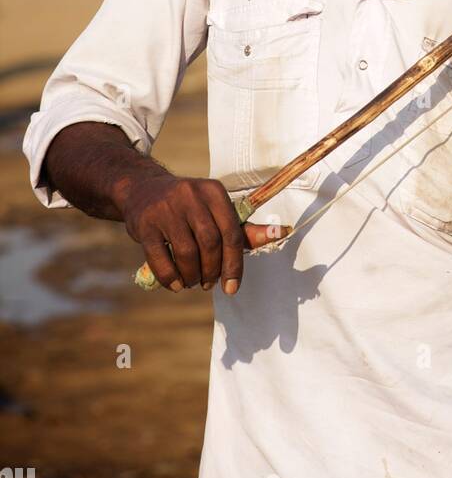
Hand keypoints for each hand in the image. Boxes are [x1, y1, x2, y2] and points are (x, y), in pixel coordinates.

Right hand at [117, 167, 282, 293]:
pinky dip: (170, 278)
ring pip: (186, 252)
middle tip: (208, 284)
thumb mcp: (216, 210)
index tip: (232, 288)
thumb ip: (244, 229)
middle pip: (210, 243)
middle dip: (212, 271)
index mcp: (214, 191)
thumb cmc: (190, 207)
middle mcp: (191, 196)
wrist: (143, 189)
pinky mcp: (144, 224)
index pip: (232, 232)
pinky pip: (160, 258)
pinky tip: (176, 284)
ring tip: (193, 282)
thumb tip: (282, 233)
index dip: (234, 264)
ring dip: (192, 276)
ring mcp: (166, 209)